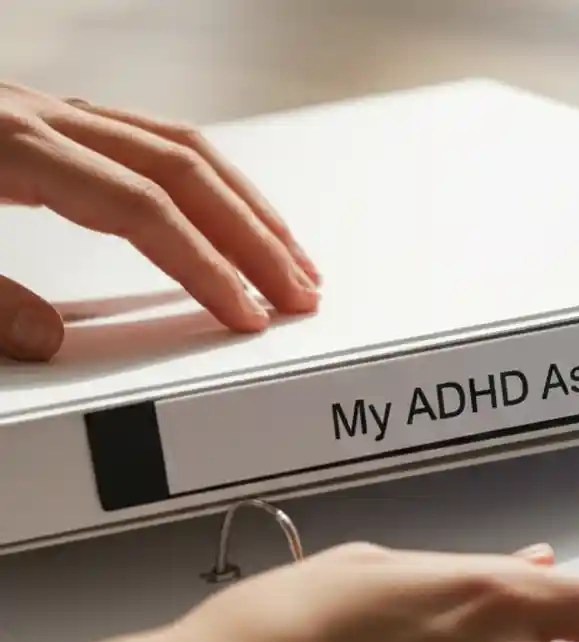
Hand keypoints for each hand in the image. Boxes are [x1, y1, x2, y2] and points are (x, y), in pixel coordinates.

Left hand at [0, 82, 319, 361]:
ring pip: (179, 145)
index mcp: (13, 145)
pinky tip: (227, 211)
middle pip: (183, 170)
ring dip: (243, 203)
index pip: (143, 208)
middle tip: (296, 292)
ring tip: (286, 256)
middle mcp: (43, 117)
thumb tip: (48, 338)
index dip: (205, 265)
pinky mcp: (48, 120)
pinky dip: (206, 179)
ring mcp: (49, 112)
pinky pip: (151, 138)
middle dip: (252, 238)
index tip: (244, 314)